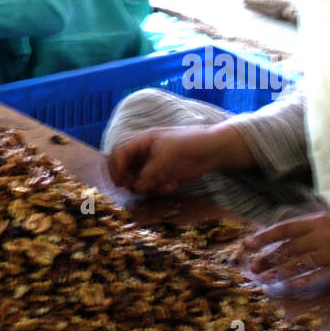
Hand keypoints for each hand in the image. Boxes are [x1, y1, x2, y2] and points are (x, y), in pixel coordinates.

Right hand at [106, 124, 253, 194]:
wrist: (214, 150)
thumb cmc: (188, 147)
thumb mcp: (164, 161)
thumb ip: (146, 175)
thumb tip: (135, 189)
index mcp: (142, 141)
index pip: (119, 153)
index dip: (116, 168)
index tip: (120, 183)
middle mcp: (145, 151)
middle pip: (125, 166)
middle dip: (129, 179)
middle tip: (136, 188)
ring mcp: (154, 162)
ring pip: (138, 177)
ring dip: (146, 185)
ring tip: (160, 187)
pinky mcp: (164, 172)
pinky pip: (152, 183)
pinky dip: (158, 187)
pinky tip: (171, 185)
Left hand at [242, 213, 329, 290]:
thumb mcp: (326, 220)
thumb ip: (303, 228)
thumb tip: (276, 238)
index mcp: (317, 221)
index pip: (284, 229)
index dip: (264, 237)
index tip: (247, 245)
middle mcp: (322, 236)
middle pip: (289, 249)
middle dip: (268, 259)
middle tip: (252, 268)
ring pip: (300, 264)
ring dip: (279, 272)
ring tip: (264, 279)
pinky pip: (319, 274)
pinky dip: (304, 280)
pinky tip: (290, 285)